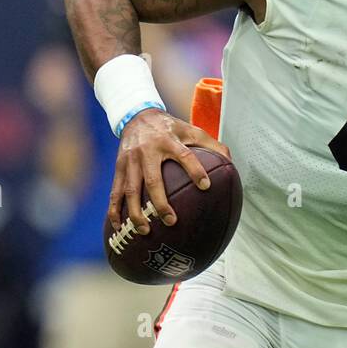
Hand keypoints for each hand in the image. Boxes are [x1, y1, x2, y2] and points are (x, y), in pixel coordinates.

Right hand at [109, 108, 231, 232]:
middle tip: (171, 221)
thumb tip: (231, 163)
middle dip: (161, 203)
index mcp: (169, 141)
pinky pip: (115, 192)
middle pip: (153, 180)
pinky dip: (115, 211)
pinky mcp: (119, 168)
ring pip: (131, 190)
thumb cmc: (170, 128)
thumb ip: (212, 145)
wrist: (136, 116)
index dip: (195, 170)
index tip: (206, 186)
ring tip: (146, 231)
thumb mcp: (191, 130)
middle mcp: (148, 151)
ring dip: (136, 213)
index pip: (185, 156)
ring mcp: (131, 161)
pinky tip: (119, 228)